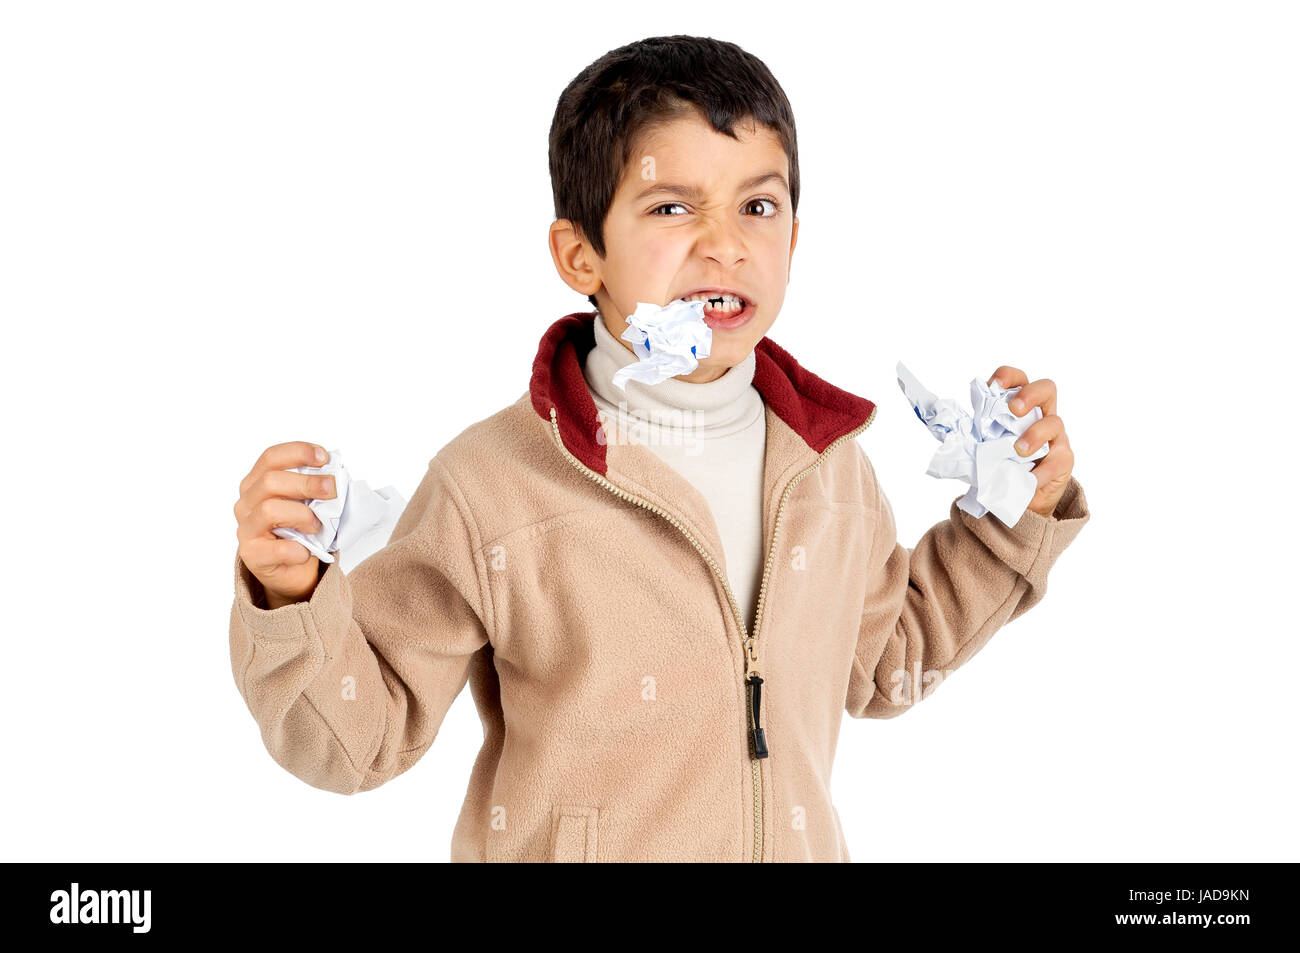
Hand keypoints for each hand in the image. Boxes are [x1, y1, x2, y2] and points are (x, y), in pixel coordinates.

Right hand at [234, 441, 335, 605]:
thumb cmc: (301, 530)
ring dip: (302, 515)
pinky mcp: (251, 555)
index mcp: (257, 483)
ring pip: (269, 510)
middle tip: (332, 489)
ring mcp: (246, 529)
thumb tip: (335, 476)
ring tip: (317, 525)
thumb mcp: (308, 503)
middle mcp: (246, 503)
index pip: (271, 458)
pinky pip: (276, 549)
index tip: (324, 457)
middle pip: (270, 481)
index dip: (298, 452)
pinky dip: (298, 550)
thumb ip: (314, 488)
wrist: (293, 571)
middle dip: (307, 483)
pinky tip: (306, 551)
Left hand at [987, 366, 1074, 517]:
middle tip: (1014, 409)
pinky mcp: (1063, 460)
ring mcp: (1055, 436)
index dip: (1008, 377)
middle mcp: (1041, 415)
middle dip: (1030, 395)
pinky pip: (1057, 461)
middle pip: (1046, 389)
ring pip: (1054, 422)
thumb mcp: (986, 446)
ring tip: (1018, 449)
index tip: (994, 385)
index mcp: (1020, 407)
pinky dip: (1041, 470)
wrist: (1022, 496)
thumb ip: (972, 433)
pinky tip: (1030, 478)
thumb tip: (946, 428)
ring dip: (1035, 434)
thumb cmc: (1002, 463)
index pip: (1018, 380)